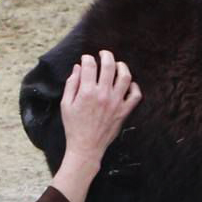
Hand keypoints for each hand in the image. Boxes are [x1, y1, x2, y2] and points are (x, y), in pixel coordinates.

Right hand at [51, 51, 141, 201]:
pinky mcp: (124, 112)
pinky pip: (136, 96)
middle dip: (106, 56)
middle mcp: (103, 95)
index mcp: (87, 92)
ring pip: (125, 77)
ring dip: (122, 67)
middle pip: (109, 66)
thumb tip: (78, 67)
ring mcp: (116, 103)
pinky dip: (134, 87)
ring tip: (118, 65)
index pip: (89, 66)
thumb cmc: (73, 126)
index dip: (87, 58)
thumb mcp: (66, 104)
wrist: (86, 147)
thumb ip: (72, 84)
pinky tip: (129, 84)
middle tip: (103, 54)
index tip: (86, 59)